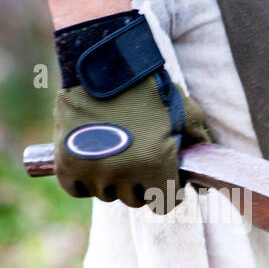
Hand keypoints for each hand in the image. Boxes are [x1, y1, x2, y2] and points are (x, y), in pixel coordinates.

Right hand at [52, 10, 211, 208]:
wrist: (105, 64)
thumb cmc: (151, 88)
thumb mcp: (187, 115)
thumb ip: (198, 149)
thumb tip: (202, 187)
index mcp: (155, 166)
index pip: (164, 203)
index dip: (167, 190)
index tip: (163, 175)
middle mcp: (122, 173)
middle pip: (134, 200)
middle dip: (140, 185)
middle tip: (137, 161)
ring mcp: (92, 169)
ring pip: (106, 194)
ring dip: (112, 182)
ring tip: (115, 156)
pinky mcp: (65, 161)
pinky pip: (76, 189)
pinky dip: (83, 182)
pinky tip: (92, 165)